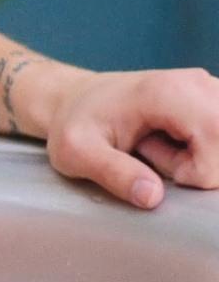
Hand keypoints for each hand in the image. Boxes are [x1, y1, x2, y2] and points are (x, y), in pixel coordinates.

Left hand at [44, 68, 218, 208]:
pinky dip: (209, 152)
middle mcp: (197, 84)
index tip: (162, 172)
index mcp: (167, 91)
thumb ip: (113, 173)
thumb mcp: (77, 152)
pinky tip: (177, 144)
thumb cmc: (76, 122)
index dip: (199, 170)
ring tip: (164, 148)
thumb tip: (152, 197)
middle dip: (205, 166)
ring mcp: (210, 90)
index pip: (217, 136)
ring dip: (207, 159)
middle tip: (158, 158)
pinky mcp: (214, 102)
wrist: (77, 100)